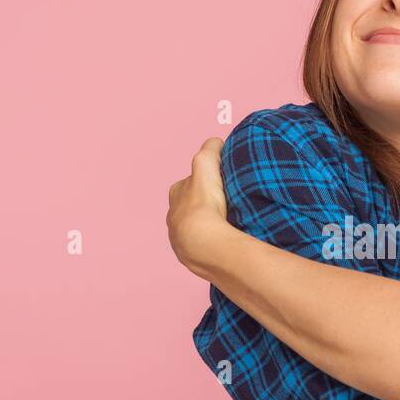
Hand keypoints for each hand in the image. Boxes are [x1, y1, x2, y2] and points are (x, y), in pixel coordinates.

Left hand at [166, 136, 230, 278]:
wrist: (204, 244)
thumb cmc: (203, 205)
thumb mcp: (205, 166)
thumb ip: (210, 151)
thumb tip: (216, 141)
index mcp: (176, 196)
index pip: (186, 184)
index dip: (201, 180)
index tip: (215, 181)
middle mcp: (174, 219)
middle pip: (188, 207)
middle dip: (202, 205)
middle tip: (222, 204)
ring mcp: (181, 241)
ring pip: (195, 229)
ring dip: (207, 226)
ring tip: (226, 225)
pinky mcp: (193, 258)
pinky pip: (203, 248)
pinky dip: (211, 243)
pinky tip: (224, 243)